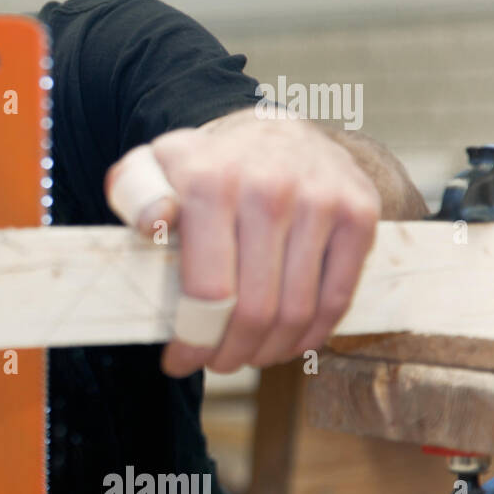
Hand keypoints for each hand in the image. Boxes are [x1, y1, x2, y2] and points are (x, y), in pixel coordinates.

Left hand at [104, 114, 381, 376]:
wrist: (272, 130)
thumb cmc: (205, 167)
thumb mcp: (153, 168)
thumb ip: (135, 192)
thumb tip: (152, 223)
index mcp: (212, 183)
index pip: (209, 289)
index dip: (194, 339)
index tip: (178, 362)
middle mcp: (271, 189)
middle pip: (255, 309)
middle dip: (230, 352)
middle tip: (215, 363)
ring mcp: (321, 201)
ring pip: (297, 312)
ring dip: (269, 351)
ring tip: (247, 356)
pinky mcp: (359, 214)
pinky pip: (338, 297)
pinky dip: (312, 334)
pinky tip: (287, 343)